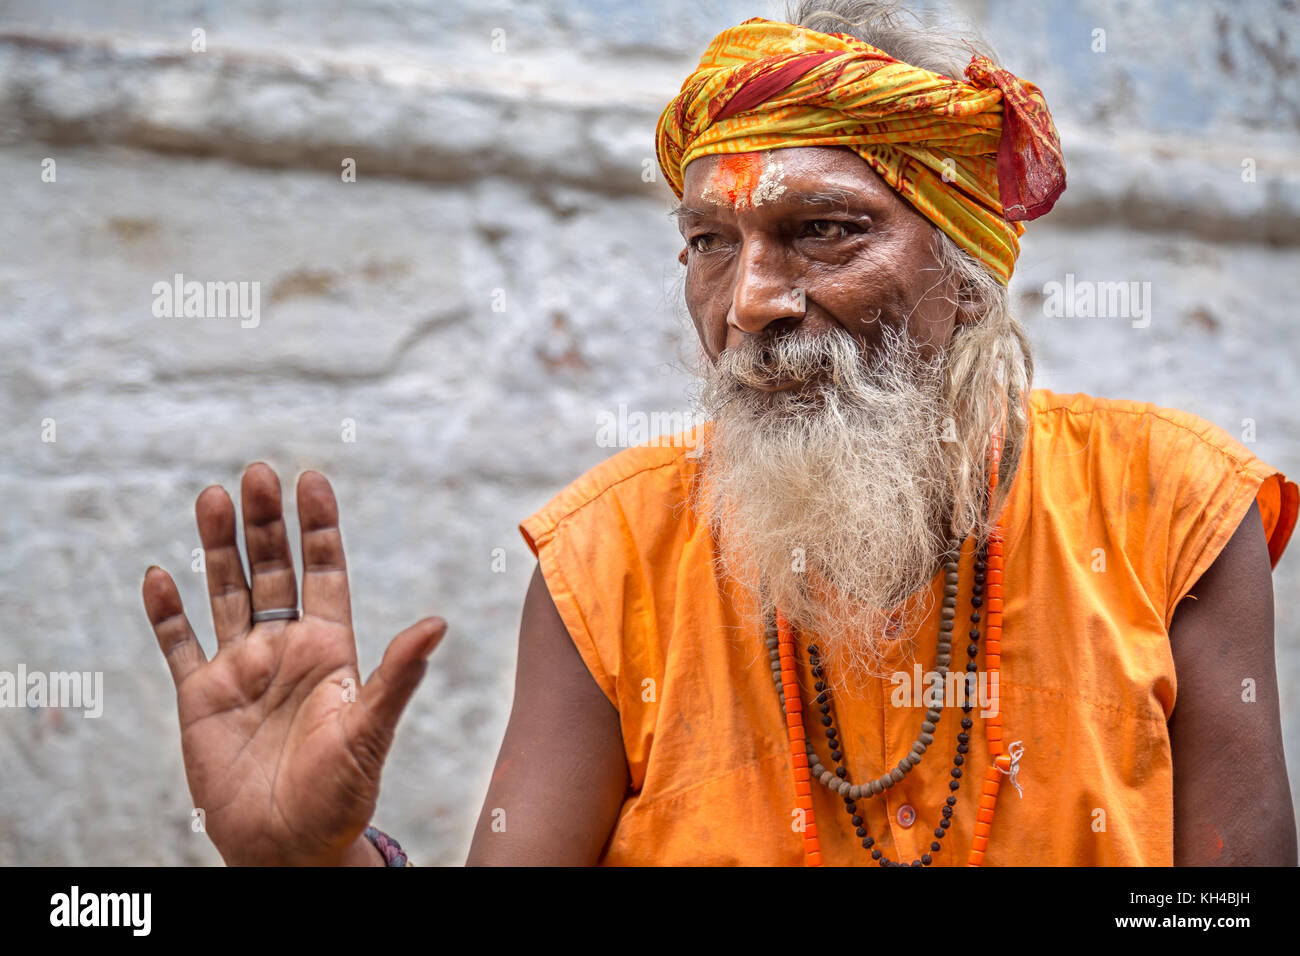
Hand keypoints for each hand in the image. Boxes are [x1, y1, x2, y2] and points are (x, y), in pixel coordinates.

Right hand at [142, 463, 445, 865]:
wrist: (289, 846)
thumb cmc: (342, 794)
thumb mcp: (372, 731)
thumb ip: (397, 676)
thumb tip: (437, 623)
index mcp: (330, 649)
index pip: (324, 572)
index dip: (318, 527)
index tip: (311, 480)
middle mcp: (286, 648)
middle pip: (274, 569)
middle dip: (265, 523)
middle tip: (256, 473)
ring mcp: (242, 669)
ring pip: (228, 592)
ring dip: (218, 548)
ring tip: (212, 497)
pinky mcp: (202, 698)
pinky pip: (180, 645)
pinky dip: (167, 613)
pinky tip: (158, 576)